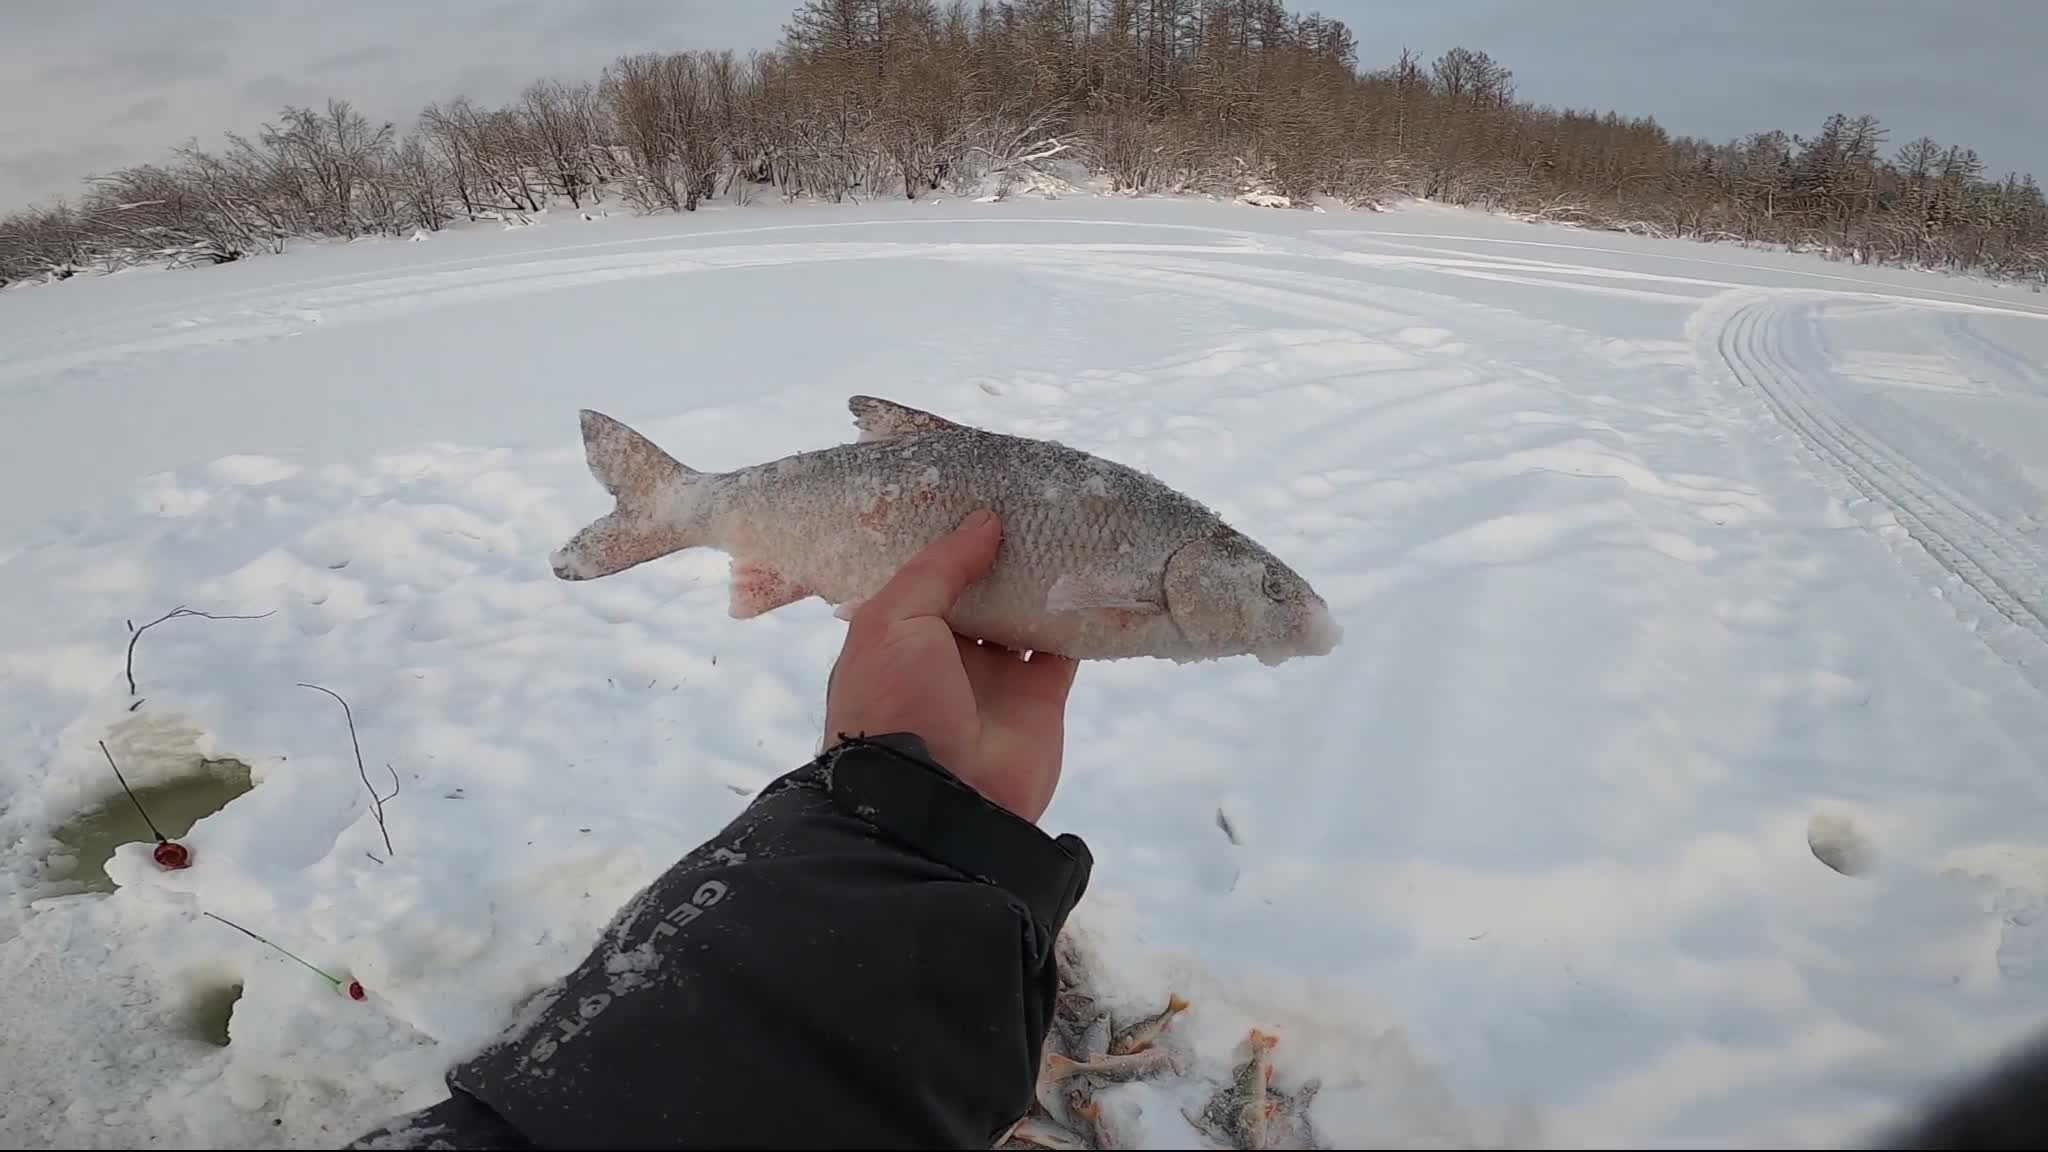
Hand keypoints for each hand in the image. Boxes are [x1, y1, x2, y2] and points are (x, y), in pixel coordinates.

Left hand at [823, 509, 1079, 821]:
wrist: (936, 800)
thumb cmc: (896, 703)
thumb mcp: (893, 621)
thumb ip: (938, 567)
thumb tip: (985, 521)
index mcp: (899, 634)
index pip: (929, 574)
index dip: (951, 537)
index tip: (980, 490)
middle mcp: (947, 653)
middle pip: (981, 590)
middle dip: (1003, 552)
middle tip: (1034, 498)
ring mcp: (996, 677)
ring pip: (1026, 613)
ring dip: (1045, 578)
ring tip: (1069, 522)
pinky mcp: (1041, 698)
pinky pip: (1065, 648)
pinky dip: (1081, 616)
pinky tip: (1096, 572)